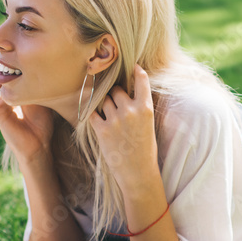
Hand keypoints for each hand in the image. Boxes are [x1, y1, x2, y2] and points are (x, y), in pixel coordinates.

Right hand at [0, 57, 54, 163]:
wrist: (39, 146)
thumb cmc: (43, 123)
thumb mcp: (42, 97)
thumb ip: (38, 83)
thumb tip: (45, 63)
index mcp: (15, 89)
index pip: (6, 68)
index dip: (7, 57)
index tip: (14, 47)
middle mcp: (5, 94)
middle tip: (3, 51)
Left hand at [89, 64, 157, 192]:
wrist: (138, 173)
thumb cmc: (145, 150)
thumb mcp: (148, 125)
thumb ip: (139, 107)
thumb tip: (123, 92)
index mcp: (145, 108)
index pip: (141, 81)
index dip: (136, 72)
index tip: (133, 66)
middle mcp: (130, 110)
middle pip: (117, 91)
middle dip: (115, 96)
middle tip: (117, 109)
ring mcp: (115, 120)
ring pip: (104, 101)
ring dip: (105, 107)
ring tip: (111, 121)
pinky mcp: (102, 130)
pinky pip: (93, 114)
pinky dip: (94, 116)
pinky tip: (99, 123)